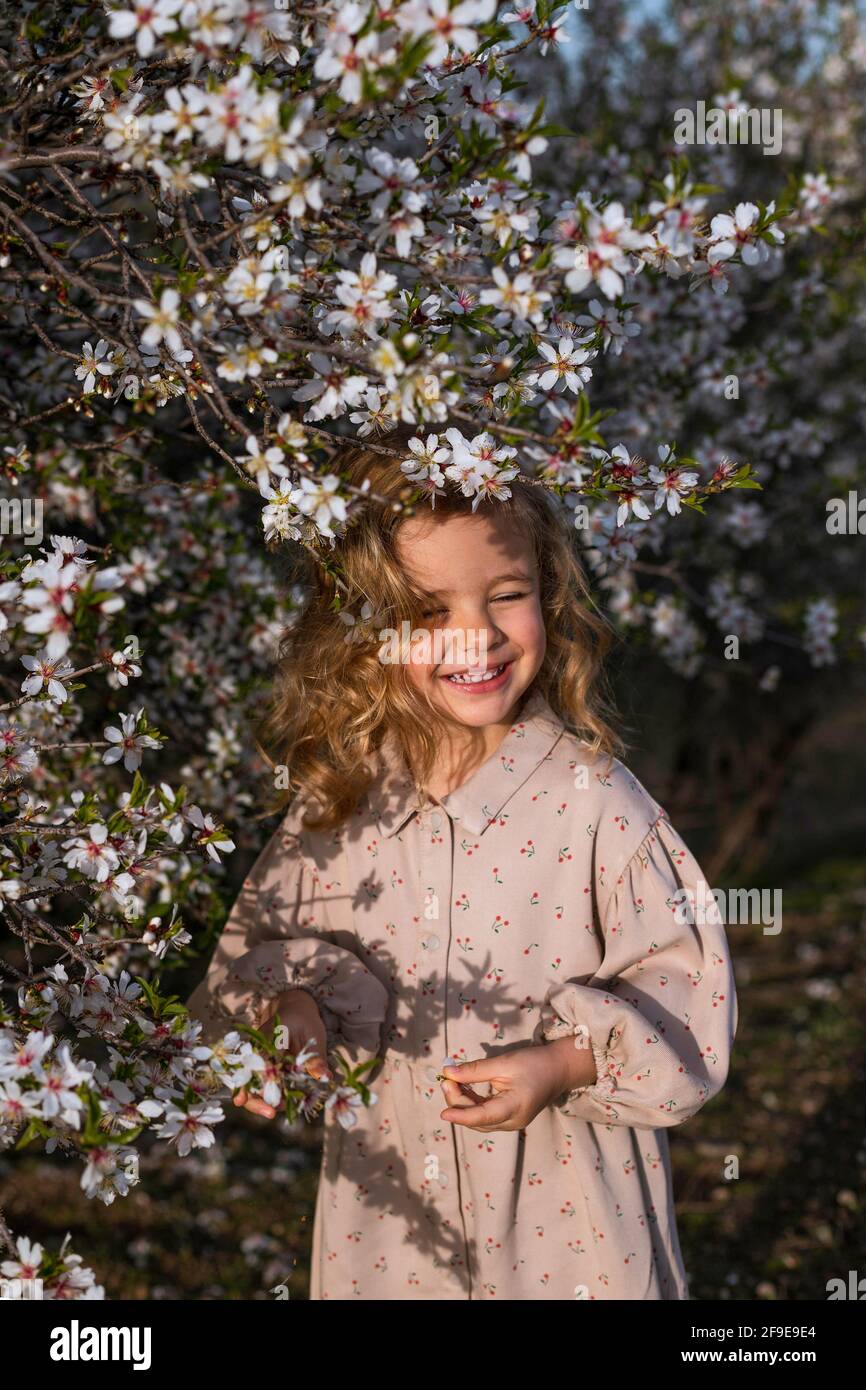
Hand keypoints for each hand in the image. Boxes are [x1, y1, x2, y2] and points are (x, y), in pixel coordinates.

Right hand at [233, 988, 331, 1119]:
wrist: (295, 1008)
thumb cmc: (304, 1020)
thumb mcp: (313, 1036)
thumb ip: (316, 1058)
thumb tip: (325, 1077)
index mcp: (264, 1039)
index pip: (252, 1065)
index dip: (246, 1084)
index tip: (243, 1101)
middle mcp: (254, 1050)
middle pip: (245, 1079)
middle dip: (254, 1100)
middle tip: (271, 1113)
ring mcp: (255, 1059)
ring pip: (250, 1085)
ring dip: (262, 1100)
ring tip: (280, 1110)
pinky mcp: (261, 1067)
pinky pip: (260, 1084)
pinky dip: (269, 1095)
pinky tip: (283, 1103)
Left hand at [440, 1037, 596, 1132]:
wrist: (558, 1069)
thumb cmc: (534, 1063)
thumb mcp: (504, 1063)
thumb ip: (476, 1070)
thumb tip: (449, 1073)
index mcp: (514, 1108)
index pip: (482, 1117)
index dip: (461, 1116)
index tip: (442, 1114)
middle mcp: (512, 1121)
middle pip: (477, 1119)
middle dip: (458, 1102)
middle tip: (446, 1078)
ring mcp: (511, 1122)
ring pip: (479, 1119)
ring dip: (463, 1103)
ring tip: (451, 1082)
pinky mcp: (509, 1117)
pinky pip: (485, 1115)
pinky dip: (472, 1103)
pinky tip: (463, 1087)